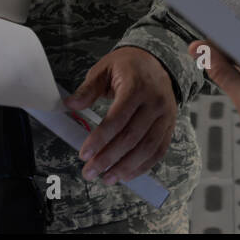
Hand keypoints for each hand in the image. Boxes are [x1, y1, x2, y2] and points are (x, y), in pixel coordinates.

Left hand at [64, 47, 177, 183]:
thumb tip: (70, 104)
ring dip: (126, 167)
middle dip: (108, 158)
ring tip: (107, 178)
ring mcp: (165, 115)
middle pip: (131, 137)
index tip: (84, 154)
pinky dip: (143, 166)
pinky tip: (126, 174)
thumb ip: (88, 89)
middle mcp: (154, 102)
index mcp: (136, 86)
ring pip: (147, 148)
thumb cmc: (127, 66)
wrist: (155, 61)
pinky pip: (158, 151)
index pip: (117, 118)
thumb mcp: (104, 69)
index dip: (99, 139)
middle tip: (90, 171)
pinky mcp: (170, 126)